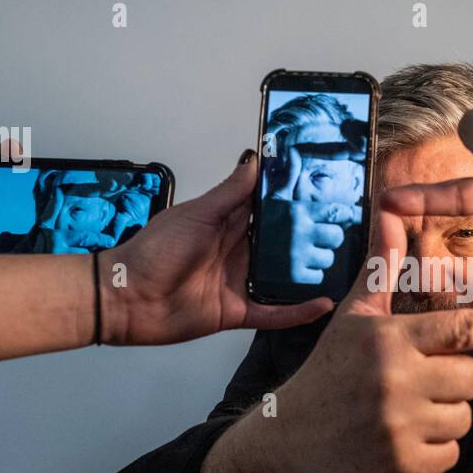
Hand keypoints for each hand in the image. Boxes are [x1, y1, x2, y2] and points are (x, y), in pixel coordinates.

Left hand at [101, 151, 333, 344]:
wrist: (127, 297)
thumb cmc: (153, 251)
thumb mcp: (197, 215)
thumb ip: (230, 193)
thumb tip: (254, 160)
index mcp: (226, 224)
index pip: (266, 209)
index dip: (292, 200)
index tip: (322, 188)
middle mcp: (236, 251)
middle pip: (281, 243)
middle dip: (310, 235)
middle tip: (345, 225)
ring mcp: (238, 281)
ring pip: (283, 277)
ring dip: (309, 271)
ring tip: (344, 262)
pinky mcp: (237, 311)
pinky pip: (274, 312)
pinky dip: (297, 311)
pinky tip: (323, 304)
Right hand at [252, 208, 472, 472]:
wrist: (292, 434)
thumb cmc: (332, 368)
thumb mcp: (355, 316)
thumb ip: (383, 269)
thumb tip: (390, 211)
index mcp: (389, 339)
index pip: (464, 328)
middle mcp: (395, 380)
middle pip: (472, 379)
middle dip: (456, 380)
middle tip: (420, 382)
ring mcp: (397, 426)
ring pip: (464, 418)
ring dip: (445, 416)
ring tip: (406, 411)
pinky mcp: (400, 464)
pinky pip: (450, 455)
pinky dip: (434, 450)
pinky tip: (402, 439)